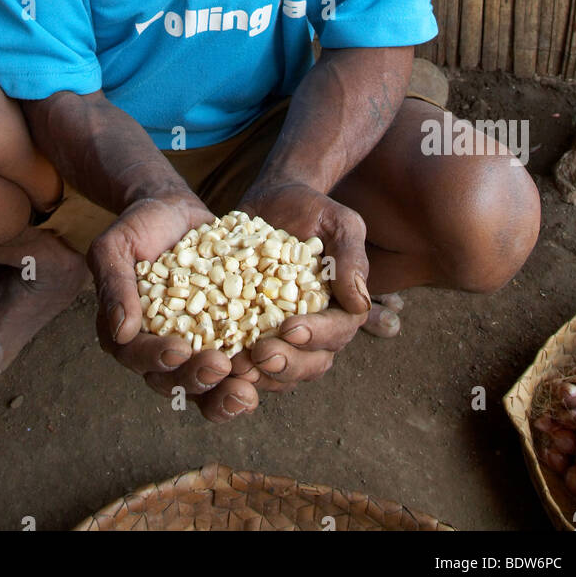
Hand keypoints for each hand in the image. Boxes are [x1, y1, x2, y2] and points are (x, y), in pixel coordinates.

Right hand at [88, 191, 260, 422]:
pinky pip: (237, 367)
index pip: (135, 356)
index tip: (179, 350)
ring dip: (226, 394)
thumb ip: (115, 284)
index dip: (156, 358)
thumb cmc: (141, 227)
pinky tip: (271, 372)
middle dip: (197, 378)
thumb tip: (121, 331)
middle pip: (173, 381)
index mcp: (126, 334)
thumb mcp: (118, 246)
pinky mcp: (224, 341)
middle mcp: (157, 350)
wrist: (177, 213)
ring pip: (206, 387)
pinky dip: (253, 375)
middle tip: (221, 366)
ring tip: (248, 392)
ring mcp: (194, 350)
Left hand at [229, 180, 371, 392]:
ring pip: (280, 371)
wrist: (271, 201)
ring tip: (237, 365)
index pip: (338, 331)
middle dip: (288, 363)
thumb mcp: (338, 222)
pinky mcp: (252, 332)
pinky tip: (216, 358)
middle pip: (311, 362)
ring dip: (261, 374)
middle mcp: (318, 328)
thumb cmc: (310, 209)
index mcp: (342, 306)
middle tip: (261, 354)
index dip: (317, 335)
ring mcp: (284, 335)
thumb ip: (351, 257)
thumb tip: (359, 302)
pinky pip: (248, 359)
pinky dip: (235, 365)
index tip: (291, 328)